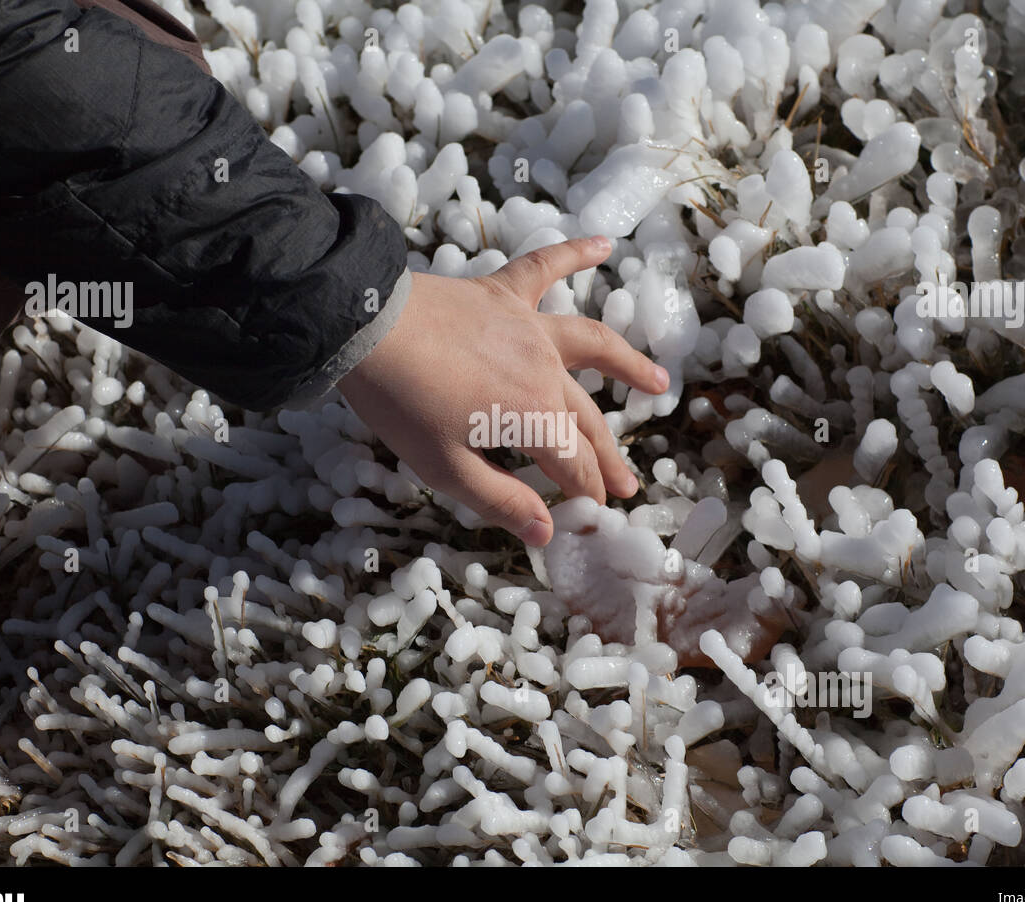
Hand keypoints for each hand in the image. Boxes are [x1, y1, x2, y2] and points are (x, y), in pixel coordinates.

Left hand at [338, 236, 668, 546]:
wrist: (364, 329)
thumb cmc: (400, 404)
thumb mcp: (444, 469)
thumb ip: (501, 499)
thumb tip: (548, 533)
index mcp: (533, 417)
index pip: (572, 463)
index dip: (585, 491)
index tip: (592, 512)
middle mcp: (545, 370)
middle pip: (587, 420)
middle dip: (608, 457)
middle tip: (626, 485)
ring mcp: (528, 327)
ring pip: (592, 344)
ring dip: (628, 366)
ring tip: (659, 382)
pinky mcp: (502, 293)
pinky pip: (546, 268)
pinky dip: (576, 254)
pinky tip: (604, 245)